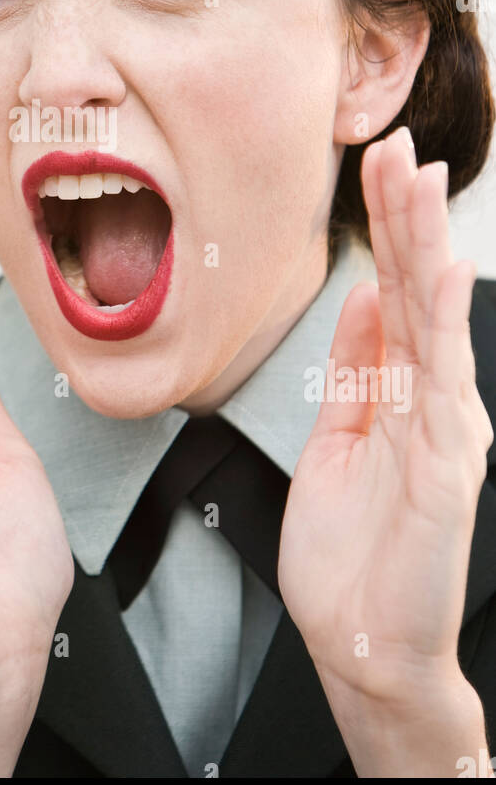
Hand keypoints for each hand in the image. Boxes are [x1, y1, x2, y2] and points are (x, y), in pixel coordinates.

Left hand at [278, 126, 493, 706]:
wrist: (361, 639)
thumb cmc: (350, 549)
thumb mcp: (339, 436)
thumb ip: (356, 368)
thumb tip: (363, 296)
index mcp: (403, 391)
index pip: (396, 292)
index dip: (387, 229)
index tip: (377, 165)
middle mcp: (433, 399)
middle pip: (419, 290)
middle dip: (405, 216)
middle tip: (396, 145)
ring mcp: (445, 427)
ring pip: (435, 317)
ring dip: (424, 245)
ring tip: (416, 181)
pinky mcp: (445, 462)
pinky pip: (442, 379)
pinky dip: (443, 321)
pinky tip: (444, 273)